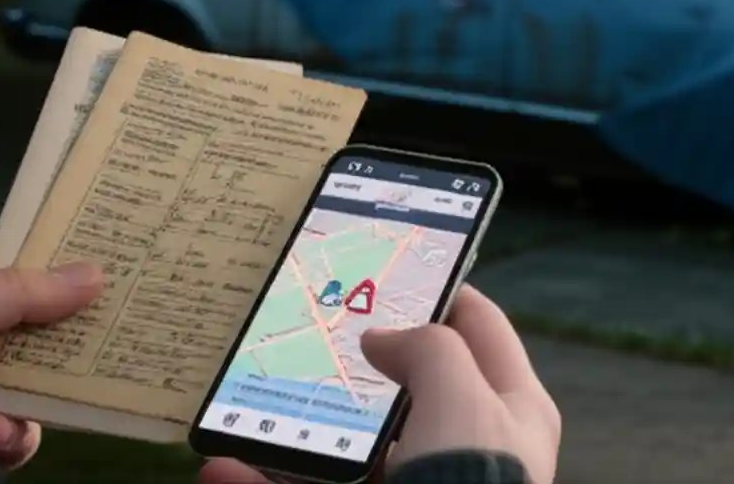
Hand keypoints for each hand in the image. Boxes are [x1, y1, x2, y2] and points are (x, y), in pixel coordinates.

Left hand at [0, 233, 103, 470]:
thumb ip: (22, 291)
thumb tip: (96, 274)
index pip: (24, 260)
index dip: (71, 267)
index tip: (121, 273)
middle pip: (35, 326)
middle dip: (63, 351)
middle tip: (102, 356)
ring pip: (25, 383)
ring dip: (33, 407)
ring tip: (13, 427)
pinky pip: (2, 428)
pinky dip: (7, 438)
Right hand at [200, 285, 560, 483]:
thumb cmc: (471, 480)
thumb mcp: (464, 397)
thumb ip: (429, 350)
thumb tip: (383, 337)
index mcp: (512, 407)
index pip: (478, 327)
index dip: (436, 291)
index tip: (383, 270)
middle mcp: (468, 446)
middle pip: (404, 387)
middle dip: (350, 363)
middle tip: (304, 330)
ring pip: (346, 452)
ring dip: (291, 429)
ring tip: (244, 403)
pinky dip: (262, 482)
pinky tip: (221, 467)